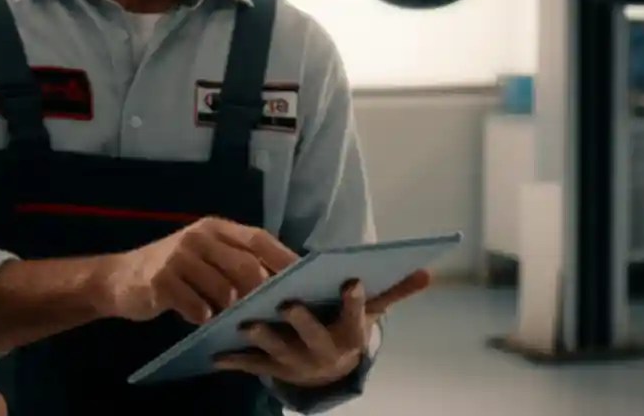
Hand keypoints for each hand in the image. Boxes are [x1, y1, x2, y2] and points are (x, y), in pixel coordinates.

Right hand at [101, 216, 299, 324]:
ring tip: (235, 322)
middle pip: (245, 265)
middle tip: (270, 313)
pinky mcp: (161, 280)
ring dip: (231, 310)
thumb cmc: (172, 271)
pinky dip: (202, 317)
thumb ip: (234, 262)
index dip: (284, 258)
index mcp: (214, 228)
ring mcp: (178, 257)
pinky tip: (202, 322)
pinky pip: (194, 306)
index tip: (308, 278)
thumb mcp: (203, 257)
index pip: (258, 238)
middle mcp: (199, 237)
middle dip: (261, 292)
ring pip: (222, 289)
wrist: (118, 279)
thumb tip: (280, 283)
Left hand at [214, 269, 431, 388]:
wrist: (329, 370)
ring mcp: (296, 362)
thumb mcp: (372, 310)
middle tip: (286, 303)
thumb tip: (429, 273)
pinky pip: (252, 365)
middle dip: (301, 321)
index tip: (351, 280)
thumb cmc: (347, 325)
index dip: (354, 300)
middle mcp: (323, 351)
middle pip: (313, 337)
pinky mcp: (272, 368)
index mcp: (349, 333)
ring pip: (278, 351)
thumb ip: (396, 290)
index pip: (355, 315)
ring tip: (245, 321)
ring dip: (262, 338)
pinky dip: (234, 360)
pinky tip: (214, 354)